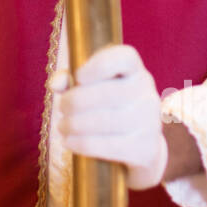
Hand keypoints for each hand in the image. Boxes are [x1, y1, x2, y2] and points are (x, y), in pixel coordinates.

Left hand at [51, 43, 168, 190]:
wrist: (140, 146)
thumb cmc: (109, 108)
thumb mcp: (92, 88)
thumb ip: (71, 79)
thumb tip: (56, 84)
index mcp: (135, 71)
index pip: (125, 58)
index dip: (100, 64)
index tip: (78, 76)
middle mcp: (147, 93)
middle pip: (111, 93)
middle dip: (77, 101)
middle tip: (61, 107)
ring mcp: (150, 122)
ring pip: (108, 121)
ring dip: (76, 125)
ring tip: (61, 126)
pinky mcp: (146, 148)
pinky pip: (111, 146)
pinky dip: (84, 144)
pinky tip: (69, 142)